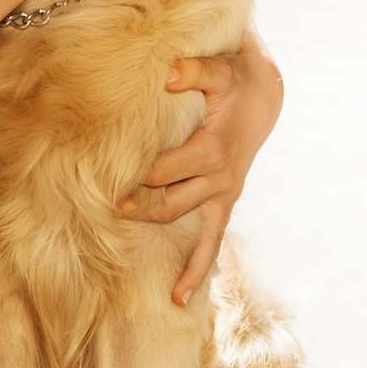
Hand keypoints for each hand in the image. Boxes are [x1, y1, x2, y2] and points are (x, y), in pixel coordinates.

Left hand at [115, 34, 283, 306]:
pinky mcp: (224, 201)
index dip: (135, 177)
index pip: (164, 170)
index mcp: (211, 150)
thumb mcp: (219, 68)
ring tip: (121, 240)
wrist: (262, 95)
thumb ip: (194, 69)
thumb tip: (169, 74)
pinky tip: (181, 298)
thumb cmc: (234, 79)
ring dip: (156, 230)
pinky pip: (212, 243)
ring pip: (185, 222)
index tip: (103, 178)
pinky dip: (197, 270)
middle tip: (106, 206)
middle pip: (169, 201)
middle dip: (138, 207)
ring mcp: (222, 193)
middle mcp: (218, 178)